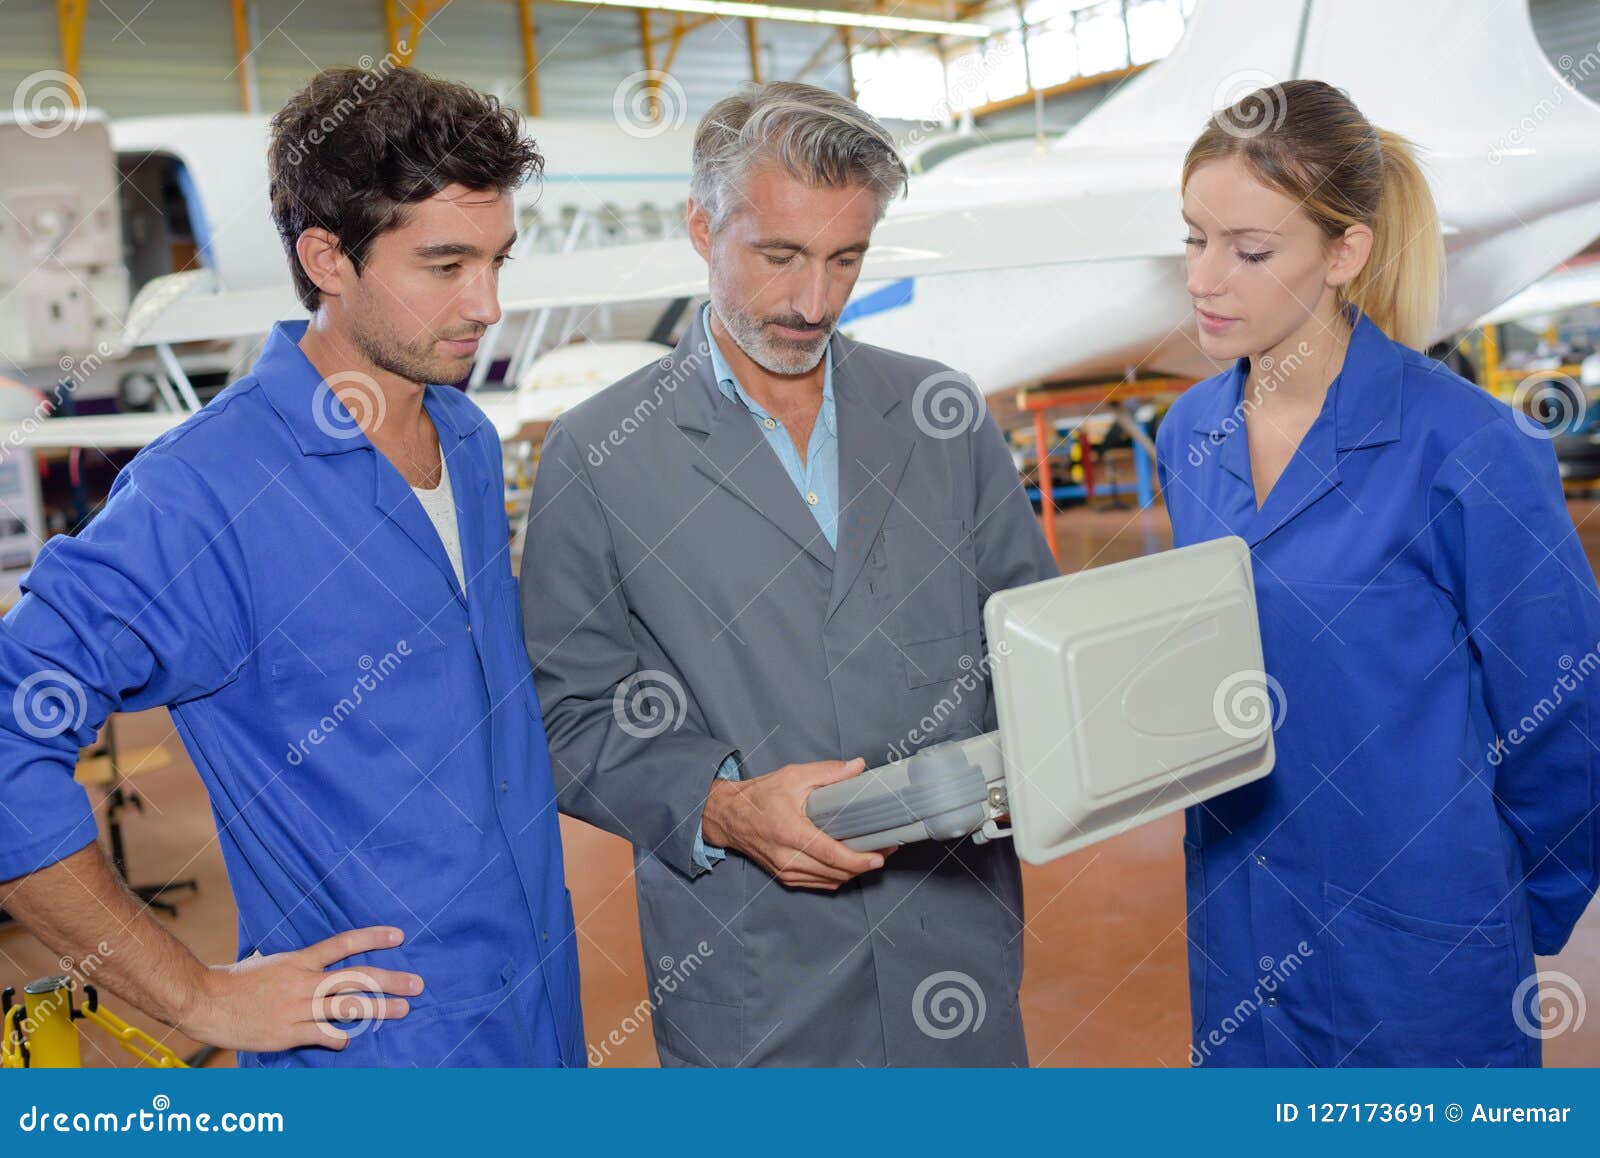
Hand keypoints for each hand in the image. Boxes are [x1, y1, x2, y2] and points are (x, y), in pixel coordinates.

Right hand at [177, 926, 422, 1051]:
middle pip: (356, 977)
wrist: (205, 1001)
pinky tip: (348, 1040)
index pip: (343, 944)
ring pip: (347, 1007)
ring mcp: (297, 1007)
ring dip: (379, 1008)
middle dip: (390, 981)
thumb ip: (294, 961)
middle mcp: (303, 981)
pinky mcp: (288, 1032)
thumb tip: (309, 956)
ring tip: (403, 1009)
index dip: (372, 938)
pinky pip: (322, 1035)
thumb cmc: (235, 980)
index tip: (398, 936)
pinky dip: (339, 1038)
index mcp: (299, 960)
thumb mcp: (269, 960)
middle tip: (417, 984)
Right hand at [701, 758, 896, 889]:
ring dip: (852, 873)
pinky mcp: (785, 877)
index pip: (830, 854)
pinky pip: (819, 884)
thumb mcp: (793, 776)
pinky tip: (848, 864)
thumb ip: (828, 772)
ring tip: (871, 856)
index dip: (858, 860)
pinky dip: (837, 877)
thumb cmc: (759, 797)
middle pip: (834, 872)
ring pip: (829, 881)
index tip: (878, 856)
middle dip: (863, 865)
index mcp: (789, 832)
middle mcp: (786, 857)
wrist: (729, 817)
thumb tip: (858, 767)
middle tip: (884, 850)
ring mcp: (785, 871)